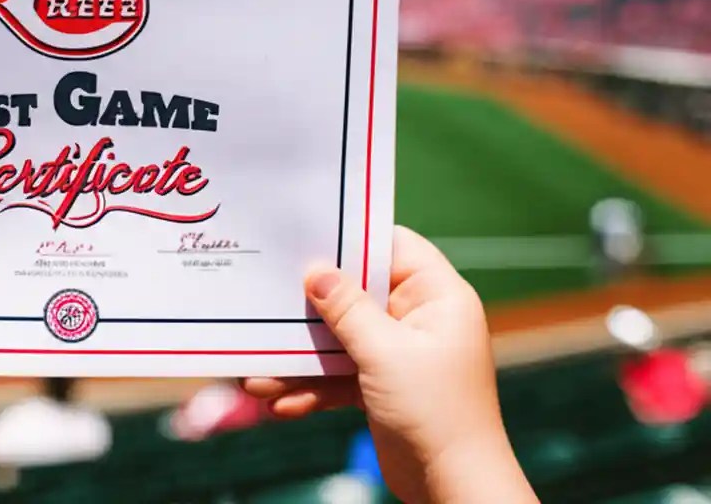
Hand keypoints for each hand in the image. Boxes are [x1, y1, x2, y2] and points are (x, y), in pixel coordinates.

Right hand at [243, 226, 535, 503]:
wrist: (455, 487)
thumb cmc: (436, 412)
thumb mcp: (385, 353)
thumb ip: (348, 309)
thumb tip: (315, 271)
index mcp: (438, 298)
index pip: (394, 247)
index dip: (354, 238)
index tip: (308, 235)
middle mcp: (420, 320)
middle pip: (357, 295)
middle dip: (312, 307)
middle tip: (269, 297)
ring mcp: (400, 355)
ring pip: (341, 340)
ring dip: (302, 358)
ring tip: (258, 374)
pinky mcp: (383, 387)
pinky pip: (340, 375)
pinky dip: (313, 387)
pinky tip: (279, 403)